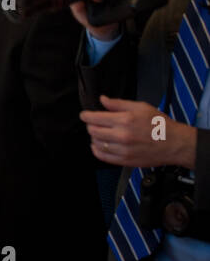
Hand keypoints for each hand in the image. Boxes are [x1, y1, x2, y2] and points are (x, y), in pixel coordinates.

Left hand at [80, 96, 196, 168]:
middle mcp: (122, 136)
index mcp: (125, 120)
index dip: (86, 115)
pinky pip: (103, 157)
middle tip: (94, 123)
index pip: (94, 118)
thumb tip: (103, 99)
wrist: (175, 144)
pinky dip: (97, 150)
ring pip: (96, 144)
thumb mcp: (141, 107)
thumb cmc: (160, 125)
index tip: (84, 115)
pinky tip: (99, 145)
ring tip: (99, 133)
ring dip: (94, 137)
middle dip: (90, 125)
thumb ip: (118, 104)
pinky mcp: (125, 161)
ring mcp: (123, 150)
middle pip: (93, 131)